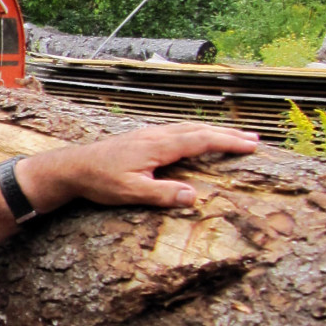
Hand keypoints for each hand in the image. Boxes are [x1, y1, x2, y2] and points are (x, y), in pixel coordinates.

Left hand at [21, 122, 258, 212]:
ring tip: (232, 137)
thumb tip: (194, 196)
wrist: (71, 167)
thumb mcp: (130, 192)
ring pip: (186, 128)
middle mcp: (154, 135)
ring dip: (211, 131)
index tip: (252, 145)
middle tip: (254, 139)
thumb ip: (162, 194)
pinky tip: (194, 138)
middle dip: (227, 134)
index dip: (228, 142)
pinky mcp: (139, 139)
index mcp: (157, 146)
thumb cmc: (99, 181)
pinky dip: (194, 133)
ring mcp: (146, 135)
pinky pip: (175, 131)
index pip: (200, 140)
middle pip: (198, 130)